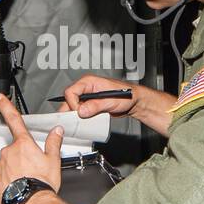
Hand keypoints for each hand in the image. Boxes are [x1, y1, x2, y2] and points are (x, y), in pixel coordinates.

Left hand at [0, 93, 63, 203]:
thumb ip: (53, 143)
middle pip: (14, 150)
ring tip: (24, 181)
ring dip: (13, 170)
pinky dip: (6, 181)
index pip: (14, 120)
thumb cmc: (42, 184)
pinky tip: (15, 187)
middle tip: (31, 170)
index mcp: (23, 145)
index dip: (6, 106)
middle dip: (20, 157)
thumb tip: (57, 131)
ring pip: (6, 164)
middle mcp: (8, 152)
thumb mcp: (53, 161)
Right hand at [59, 75, 177, 137]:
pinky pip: (79, 111)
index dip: (73, 104)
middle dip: (72, 111)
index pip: (71, 92)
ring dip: (76, 115)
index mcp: (89, 82)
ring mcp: (87, 97)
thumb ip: (96, 105)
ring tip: (83, 121)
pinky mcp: (89, 104)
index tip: (80, 113)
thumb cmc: (127, 95)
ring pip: (73, 106)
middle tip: (78, 120)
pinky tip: (86, 122)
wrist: (134, 102)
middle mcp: (86, 88)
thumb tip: (82, 111)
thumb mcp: (111, 101)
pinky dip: (81, 118)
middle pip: (69, 99)